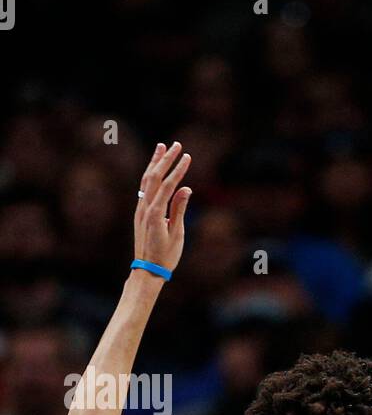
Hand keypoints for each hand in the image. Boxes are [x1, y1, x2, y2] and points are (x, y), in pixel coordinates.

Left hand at [133, 142, 191, 273]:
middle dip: (166, 159)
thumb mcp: (177, 234)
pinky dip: (151, 175)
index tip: (188, 157)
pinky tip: (155, 168)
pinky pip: (144, 187)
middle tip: (177, 145)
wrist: (147, 270)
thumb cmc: (165, 256)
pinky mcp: (140, 212)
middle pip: (155, 177)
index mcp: (155, 214)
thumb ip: (180, 209)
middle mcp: (145, 208)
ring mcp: (140, 209)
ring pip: (147, 179)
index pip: (168, 186)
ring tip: (162, 147)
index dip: (178, 170)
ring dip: (155, 162)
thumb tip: (186, 188)